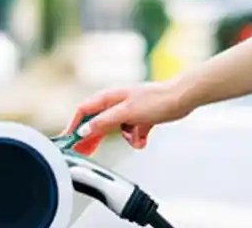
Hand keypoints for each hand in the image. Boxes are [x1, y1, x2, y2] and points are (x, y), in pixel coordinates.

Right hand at [61, 80, 194, 155]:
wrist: (181, 98)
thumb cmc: (156, 100)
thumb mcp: (126, 113)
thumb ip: (104, 122)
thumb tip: (85, 130)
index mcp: (110, 97)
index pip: (84, 111)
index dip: (75, 126)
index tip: (69, 141)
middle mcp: (117, 103)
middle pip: (97, 123)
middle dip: (94, 138)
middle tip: (87, 153)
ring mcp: (129, 111)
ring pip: (117, 130)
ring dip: (126, 138)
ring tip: (137, 137)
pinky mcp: (140, 118)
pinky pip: (132, 133)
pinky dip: (137, 137)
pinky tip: (144, 137)